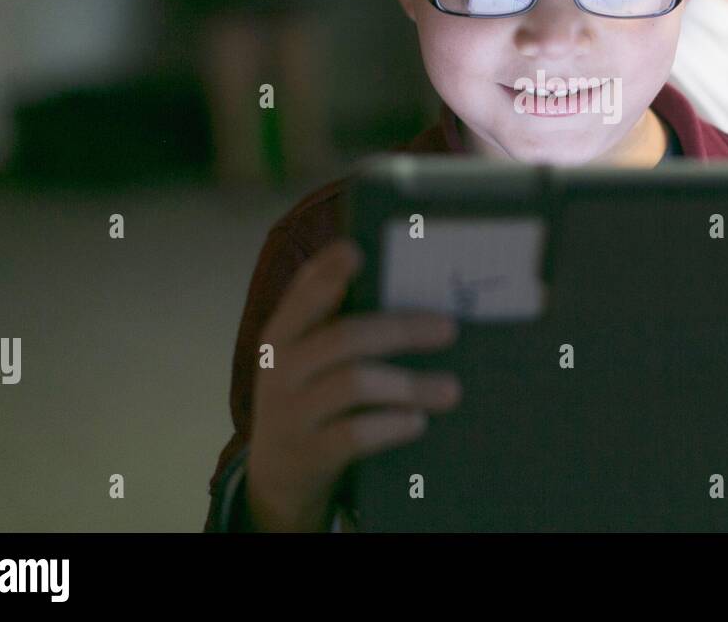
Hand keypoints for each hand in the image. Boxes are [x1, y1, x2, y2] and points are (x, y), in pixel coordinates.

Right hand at [247, 238, 461, 530]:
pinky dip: (391, 425)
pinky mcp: (307, 454)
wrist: (276, 476)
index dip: (326, 271)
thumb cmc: (312, 399)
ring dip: (410, 384)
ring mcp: (289, 413)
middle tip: (449, 328)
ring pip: (354, 384)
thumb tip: (407, 288)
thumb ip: (338, 323)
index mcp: (281, 335)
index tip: (357, 251)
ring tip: (451, 390)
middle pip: (344, 338)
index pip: (302, 293)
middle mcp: (279, 369)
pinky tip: (418, 422)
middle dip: (402, 329)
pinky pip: (354, 434)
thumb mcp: (309, 360)